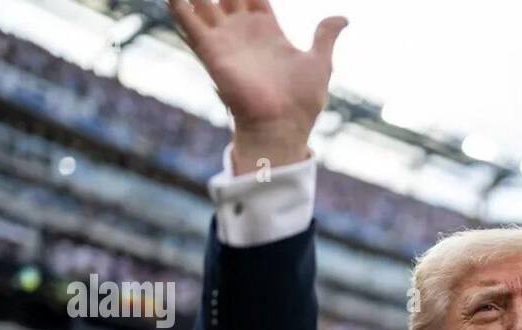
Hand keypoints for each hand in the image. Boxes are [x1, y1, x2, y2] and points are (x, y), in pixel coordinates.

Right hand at [169, 0, 347, 172]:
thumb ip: (325, 36)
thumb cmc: (302, 101)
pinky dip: (178, 7)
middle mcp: (242, 32)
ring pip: (203, 3)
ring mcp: (225, 40)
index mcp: (267, 31)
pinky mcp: (211, 51)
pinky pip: (189, 23)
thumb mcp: (319, 62)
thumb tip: (343, 18)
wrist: (283, 125)